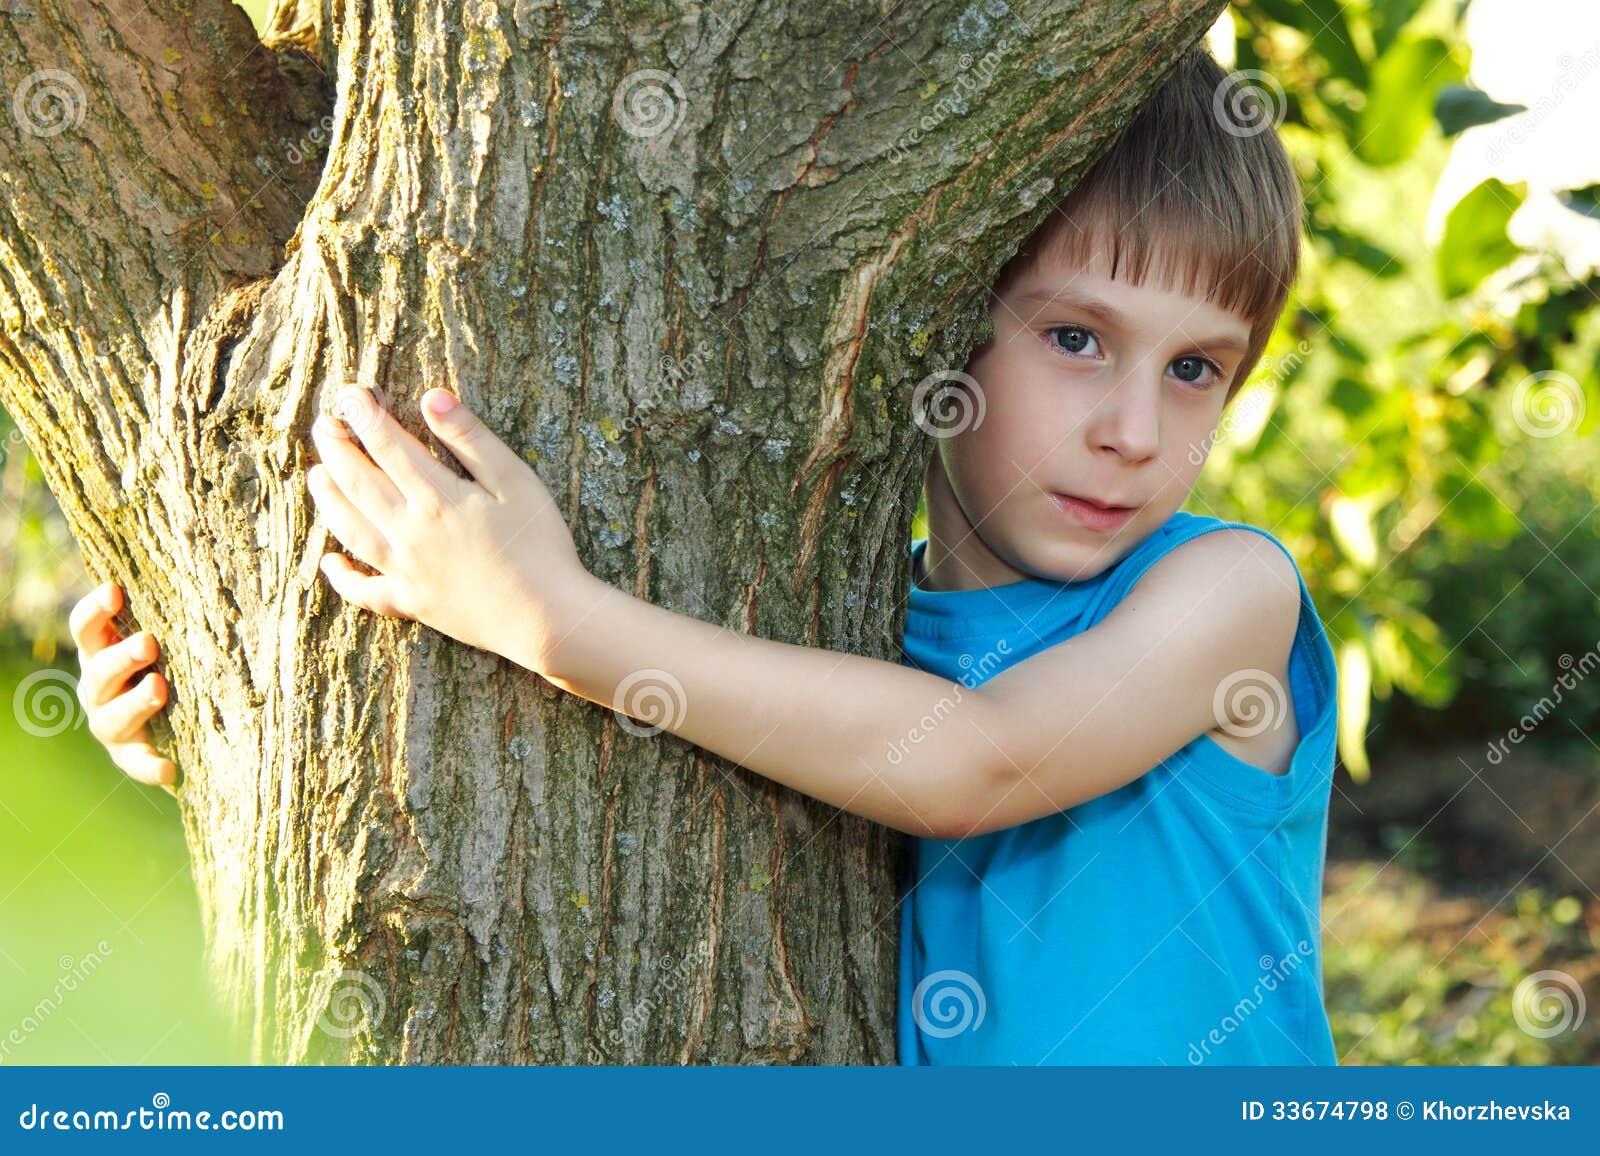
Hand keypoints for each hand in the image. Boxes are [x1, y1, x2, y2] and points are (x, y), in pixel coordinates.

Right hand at [69, 582, 175, 788]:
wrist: (183, 726)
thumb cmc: (179, 663)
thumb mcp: (174, 639)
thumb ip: (180, 615)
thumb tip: (224, 574)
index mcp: (103, 652)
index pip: (87, 628)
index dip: (95, 610)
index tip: (115, 591)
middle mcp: (99, 688)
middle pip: (97, 671)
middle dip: (121, 657)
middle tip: (149, 643)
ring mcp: (112, 725)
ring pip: (112, 717)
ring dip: (135, 703)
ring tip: (159, 688)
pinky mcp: (133, 757)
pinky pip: (138, 765)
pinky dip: (151, 766)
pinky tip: (169, 768)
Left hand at [307, 386, 589, 671]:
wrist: (547, 617)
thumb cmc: (540, 544)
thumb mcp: (516, 481)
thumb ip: (472, 439)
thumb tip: (432, 398)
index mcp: (437, 498)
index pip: (387, 446)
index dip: (364, 416)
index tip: (350, 394)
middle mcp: (410, 532)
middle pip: (358, 483)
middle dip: (336, 449)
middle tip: (325, 425)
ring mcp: (407, 571)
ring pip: (351, 529)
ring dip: (328, 500)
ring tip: (317, 475)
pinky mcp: (413, 603)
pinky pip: (366, 592)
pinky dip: (342, 577)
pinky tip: (330, 562)